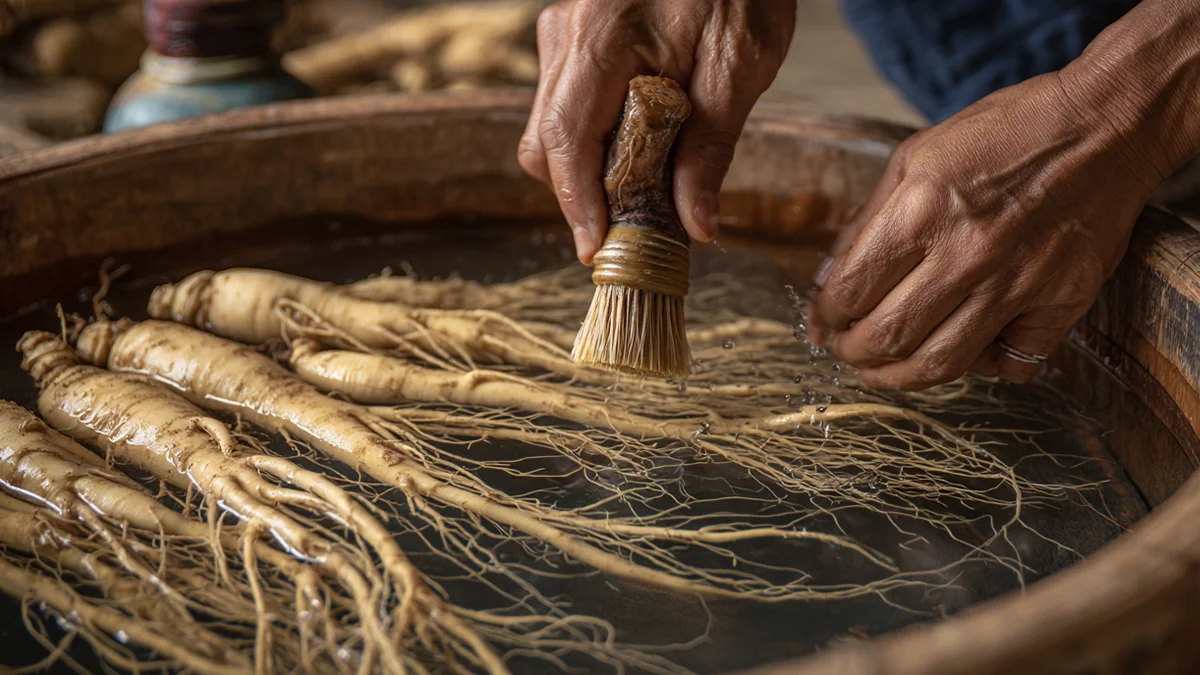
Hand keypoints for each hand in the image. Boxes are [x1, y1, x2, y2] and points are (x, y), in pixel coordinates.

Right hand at [518, 0, 794, 262]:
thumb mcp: (740, 65)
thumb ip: (712, 148)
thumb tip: (695, 226)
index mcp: (601, 37)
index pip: (565, 139)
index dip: (578, 203)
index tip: (598, 249)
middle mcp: (565, 35)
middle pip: (545, 143)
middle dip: (585, 193)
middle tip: (640, 222)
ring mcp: (562, 35)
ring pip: (551, 129)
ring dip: (592, 167)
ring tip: (651, 178)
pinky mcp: (572, 40)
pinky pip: (567, 107)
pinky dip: (597, 139)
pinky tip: (643, 142)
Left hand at [808, 69, 1172, 389]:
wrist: (1105, 124)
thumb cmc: (1004, 133)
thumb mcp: (913, 157)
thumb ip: (866, 223)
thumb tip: (826, 282)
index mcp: (920, 211)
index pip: (850, 292)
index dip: (827, 316)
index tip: (824, 321)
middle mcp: (966, 254)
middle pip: (888, 337)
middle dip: (853, 354)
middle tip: (847, 352)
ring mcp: (1017, 285)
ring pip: (941, 364)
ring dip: (898, 377)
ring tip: (883, 370)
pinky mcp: (1061, 304)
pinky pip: (1011, 364)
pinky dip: (981, 370)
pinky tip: (963, 353)